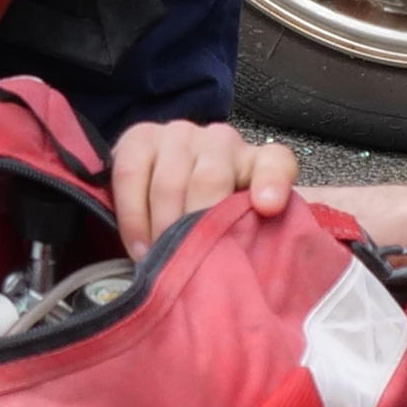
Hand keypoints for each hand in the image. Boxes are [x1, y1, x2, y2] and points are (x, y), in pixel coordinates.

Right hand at [109, 117, 298, 248]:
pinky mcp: (140, 137)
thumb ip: (248, 237)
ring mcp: (179, 134)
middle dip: (195, 227)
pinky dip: (133, 216)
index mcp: (258, 161)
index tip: (268, 208)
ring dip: (162, 228)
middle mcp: (221, 140)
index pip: (275, 164)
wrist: (166, 193)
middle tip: (186, 263)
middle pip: (210, 179)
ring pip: (168, 181)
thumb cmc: (208, 219)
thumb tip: (243, 273)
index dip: (272, 183)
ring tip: (160, 261)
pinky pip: (131, 174)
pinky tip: (139, 245)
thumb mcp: (238, 228)